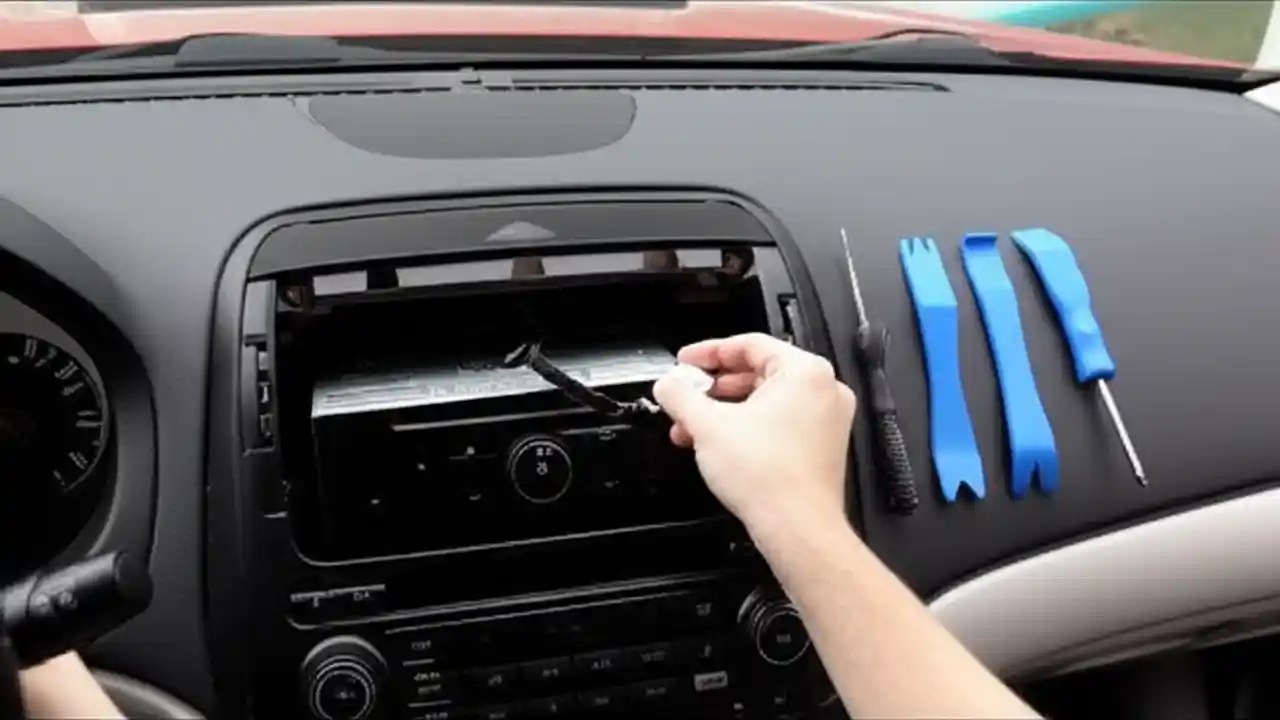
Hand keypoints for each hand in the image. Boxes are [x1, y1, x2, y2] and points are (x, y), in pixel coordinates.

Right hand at [652, 333, 855, 534]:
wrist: (796, 529)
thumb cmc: (770, 478)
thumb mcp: (708, 426)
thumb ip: (681, 396)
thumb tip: (669, 385)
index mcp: (805, 372)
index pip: (749, 344)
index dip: (708, 352)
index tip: (686, 362)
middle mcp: (824, 391)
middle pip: (758, 372)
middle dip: (713, 387)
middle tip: (686, 394)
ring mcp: (826, 420)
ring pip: (766, 401)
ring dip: (724, 411)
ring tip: (692, 426)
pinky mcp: (821, 447)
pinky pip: (778, 423)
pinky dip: (746, 428)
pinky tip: (717, 444)